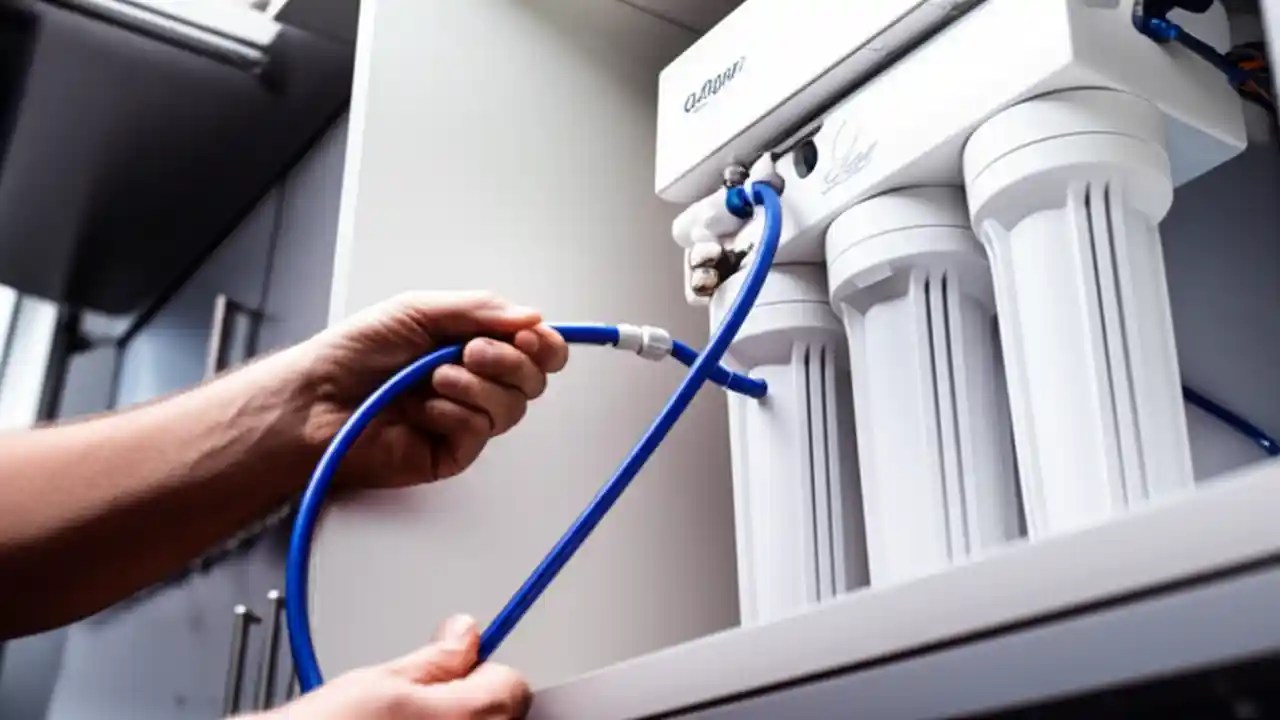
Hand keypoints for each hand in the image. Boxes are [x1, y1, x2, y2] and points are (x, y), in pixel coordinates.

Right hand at [251, 615, 529, 718]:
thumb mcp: (380, 680)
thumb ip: (435, 657)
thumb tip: (466, 632)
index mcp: (468, 716)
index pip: (511, 683)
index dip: (481, 668)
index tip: (456, 666)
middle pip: (499, 712)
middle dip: (468, 696)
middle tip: (421, 698)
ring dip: (454, 719)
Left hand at [292, 292, 568, 487]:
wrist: (316, 398)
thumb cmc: (354, 352)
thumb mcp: (418, 311)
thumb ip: (480, 310)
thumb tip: (534, 316)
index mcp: (472, 345)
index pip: (534, 350)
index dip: (544, 345)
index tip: (530, 337)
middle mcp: (476, 383)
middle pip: (533, 380)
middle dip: (511, 362)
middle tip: (472, 352)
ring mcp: (466, 420)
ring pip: (512, 407)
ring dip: (477, 387)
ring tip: (434, 380)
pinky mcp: (453, 453)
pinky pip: (481, 432)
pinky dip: (454, 414)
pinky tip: (422, 411)